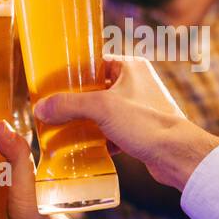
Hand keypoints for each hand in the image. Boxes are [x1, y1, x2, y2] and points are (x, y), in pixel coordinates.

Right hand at [35, 55, 218, 190]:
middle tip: (53, 110)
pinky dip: (99, 139)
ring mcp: (138, 108)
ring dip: (85, 122)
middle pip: (95, 89)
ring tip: (63, 130)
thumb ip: (69, 105)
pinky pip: (112, 132)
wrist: (177, 156)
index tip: (52, 83)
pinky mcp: (139, 131)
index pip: (94, 62)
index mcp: (130, 67)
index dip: (72, 73)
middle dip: (75, 102)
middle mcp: (136, 84)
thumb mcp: (102, 108)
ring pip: (103, 112)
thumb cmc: (148, 123)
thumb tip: (41, 108)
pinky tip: (84, 149)